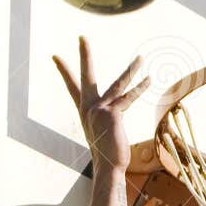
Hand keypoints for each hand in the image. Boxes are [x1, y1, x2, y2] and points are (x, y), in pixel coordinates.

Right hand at [53, 37, 147, 175]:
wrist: (108, 168)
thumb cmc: (107, 155)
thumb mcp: (102, 136)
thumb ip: (105, 123)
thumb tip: (111, 122)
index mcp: (85, 112)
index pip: (72, 88)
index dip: (64, 72)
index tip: (55, 56)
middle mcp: (89, 108)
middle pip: (86, 76)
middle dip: (85, 55)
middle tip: (82, 37)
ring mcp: (100, 110)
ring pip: (119, 84)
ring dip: (132, 69)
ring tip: (142, 58)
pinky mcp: (112, 114)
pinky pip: (129, 97)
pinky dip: (140, 89)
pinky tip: (149, 79)